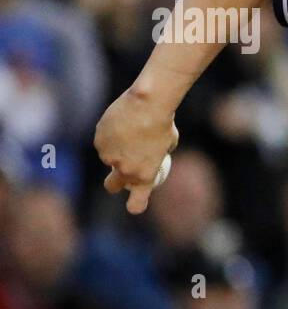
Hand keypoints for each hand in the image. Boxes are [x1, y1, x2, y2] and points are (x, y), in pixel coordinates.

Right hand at [93, 85, 178, 214]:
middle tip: (118, 171)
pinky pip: (102, 143)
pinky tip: (119, 124)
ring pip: (107, 158)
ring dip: (114, 150)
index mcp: (145, 175)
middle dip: (113, 182)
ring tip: (128, 131)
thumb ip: (158, 153)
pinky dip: (108, 136)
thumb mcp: (168, 142)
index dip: (135, 204)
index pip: (136, 202)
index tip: (134, 204)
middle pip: (111, 186)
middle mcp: (125, 170)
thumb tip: (156, 152)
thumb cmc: (163, 121)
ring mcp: (109, 157)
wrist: (147, 105)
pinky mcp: (99, 143)